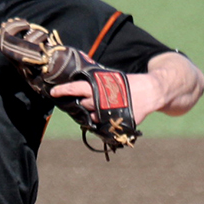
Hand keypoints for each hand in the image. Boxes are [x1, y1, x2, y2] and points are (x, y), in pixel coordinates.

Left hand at [50, 72, 168, 124]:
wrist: (150, 92)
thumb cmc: (129, 84)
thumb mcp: (111, 79)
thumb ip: (97, 83)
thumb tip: (82, 83)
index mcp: (98, 87)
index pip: (75, 88)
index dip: (63, 90)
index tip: (53, 91)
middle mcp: (100, 100)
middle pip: (82, 104)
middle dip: (81, 103)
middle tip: (84, 100)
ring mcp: (107, 113)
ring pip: (92, 115)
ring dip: (92, 113)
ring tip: (100, 107)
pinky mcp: (115, 121)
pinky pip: (102, 124)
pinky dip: (102, 120)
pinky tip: (107, 115)